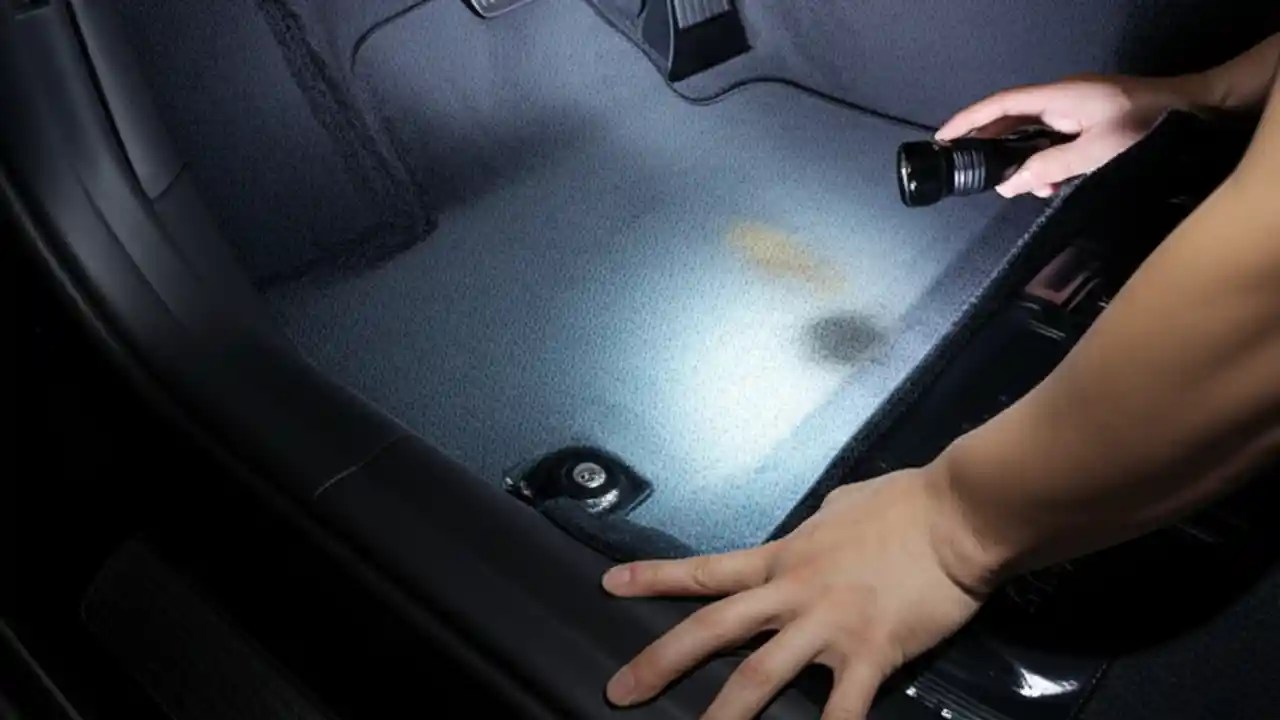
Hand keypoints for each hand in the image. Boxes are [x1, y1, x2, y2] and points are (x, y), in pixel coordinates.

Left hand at [602, 468, 990, 718]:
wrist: (955, 516)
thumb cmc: (902, 504)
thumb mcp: (841, 507)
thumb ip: (817, 525)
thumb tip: (817, 524)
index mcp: (782, 560)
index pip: (706, 570)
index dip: (654, 579)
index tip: (610, 585)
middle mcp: (792, 594)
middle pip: (712, 630)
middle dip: (660, 662)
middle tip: (620, 690)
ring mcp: (827, 626)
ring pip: (759, 676)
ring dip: (724, 716)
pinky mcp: (869, 653)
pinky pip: (843, 709)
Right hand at [936, 74, 1193, 197]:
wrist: (1196, 109)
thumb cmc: (1149, 126)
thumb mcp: (1097, 152)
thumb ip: (1049, 168)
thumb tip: (1008, 185)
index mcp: (1057, 97)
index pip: (999, 105)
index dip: (967, 120)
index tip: (941, 139)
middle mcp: (1061, 99)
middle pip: (1009, 120)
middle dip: (990, 148)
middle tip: (972, 174)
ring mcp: (1074, 109)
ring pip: (1031, 135)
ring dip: (1023, 163)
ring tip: (1026, 189)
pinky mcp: (1087, 121)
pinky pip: (1052, 141)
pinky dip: (1044, 163)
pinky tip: (1052, 184)